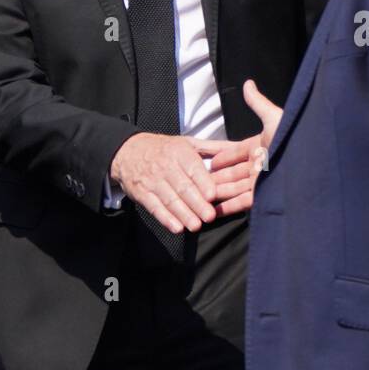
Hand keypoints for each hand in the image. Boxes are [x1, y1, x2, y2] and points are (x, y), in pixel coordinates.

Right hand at [109, 132, 232, 233]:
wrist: (128, 151)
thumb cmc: (165, 148)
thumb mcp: (187, 142)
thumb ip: (214, 148)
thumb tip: (240, 150)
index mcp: (179, 152)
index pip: (192, 168)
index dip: (202, 182)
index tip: (213, 195)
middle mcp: (165, 166)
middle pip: (182, 187)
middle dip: (196, 203)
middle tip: (209, 216)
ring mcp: (152, 180)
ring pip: (169, 199)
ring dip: (183, 213)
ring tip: (196, 225)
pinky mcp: (142, 193)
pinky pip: (154, 207)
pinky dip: (165, 218)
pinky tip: (176, 227)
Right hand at [206, 80, 283, 214]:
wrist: (310, 162)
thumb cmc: (293, 138)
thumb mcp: (272, 117)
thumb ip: (257, 102)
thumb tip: (248, 83)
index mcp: (260, 146)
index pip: (235, 152)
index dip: (222, 157)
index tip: (208, 160)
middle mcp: (259, 165)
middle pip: (232, 172)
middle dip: (215, 176)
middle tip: (197, 180)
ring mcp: (261, 182)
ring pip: (234, 187)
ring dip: (218, 191)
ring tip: (200, 195)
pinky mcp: (263, 197)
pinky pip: (242, 201)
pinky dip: (228, 206)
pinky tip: (213, 209)